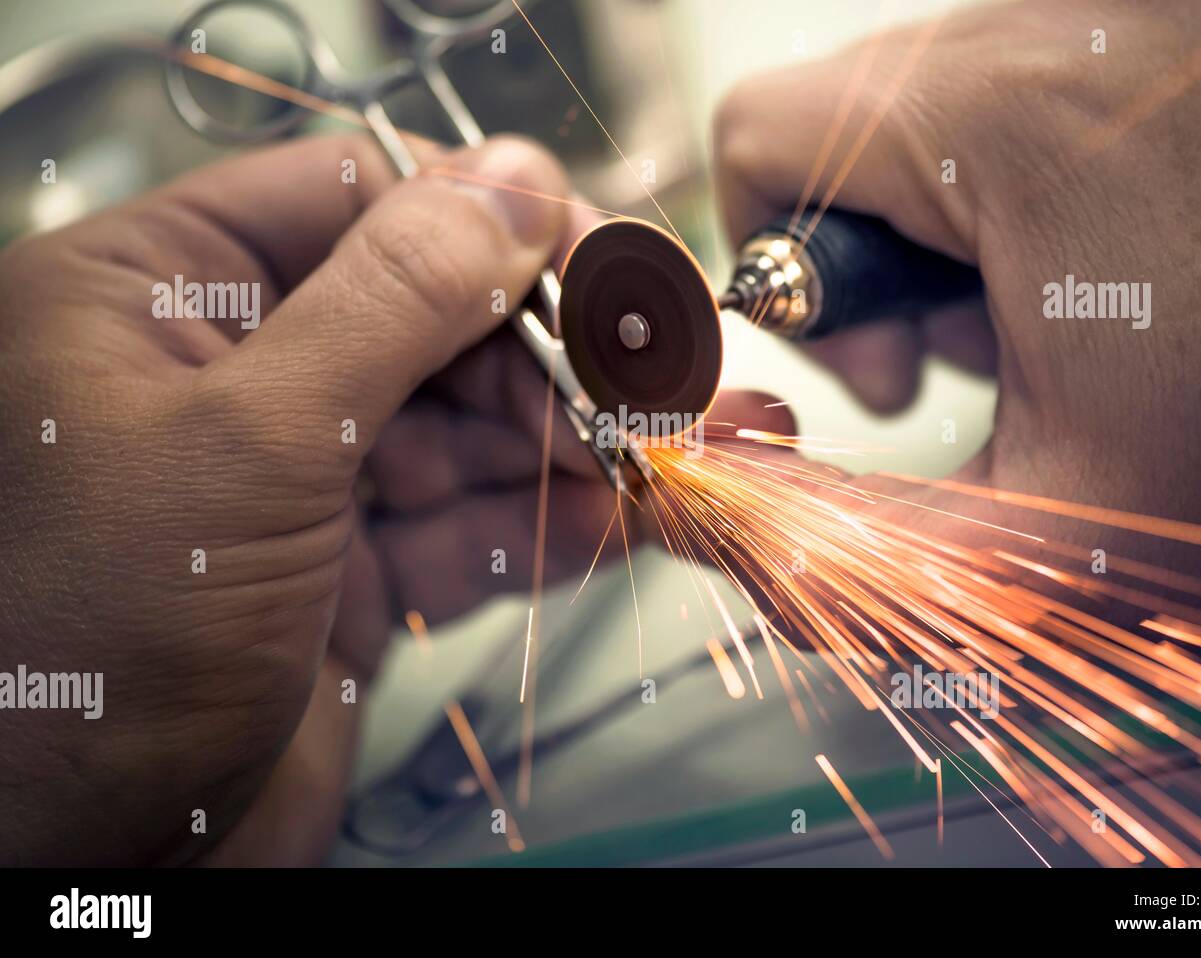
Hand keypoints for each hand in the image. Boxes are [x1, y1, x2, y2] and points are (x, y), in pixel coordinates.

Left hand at [0, 132, 616, 864]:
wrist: (74, 865)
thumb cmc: (80, 652)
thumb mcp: (247, 445)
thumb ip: (389, 303)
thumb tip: (509, 183)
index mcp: (152, 296)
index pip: (352, 203)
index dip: (486, 221)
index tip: (596, 256)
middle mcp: (225, 378)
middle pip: (427, 322)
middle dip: (547, 356)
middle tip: (648, 382)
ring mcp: (289, 486)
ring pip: (459, 433)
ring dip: (564, 446)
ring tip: (652, 457)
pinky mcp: (342, 581)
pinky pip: (459, 529)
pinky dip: (538, 528)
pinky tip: (614, 524)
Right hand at [713, 0, 1200, 582]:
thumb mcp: (1050, 532)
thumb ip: (848, 543)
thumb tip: (731, 518)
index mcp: (1006, 112)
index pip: (763, 138)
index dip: (771, 273)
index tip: (865, 367)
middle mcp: (1066, 18)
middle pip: (850, 127)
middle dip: (882, 270)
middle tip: (970, 363)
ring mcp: (1130, 16)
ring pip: (940, 112)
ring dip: (963, 237)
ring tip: (1061, 328)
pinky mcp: (1174, 35)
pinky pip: (1031, 98)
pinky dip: (1038, 201)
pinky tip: (1114, 281)